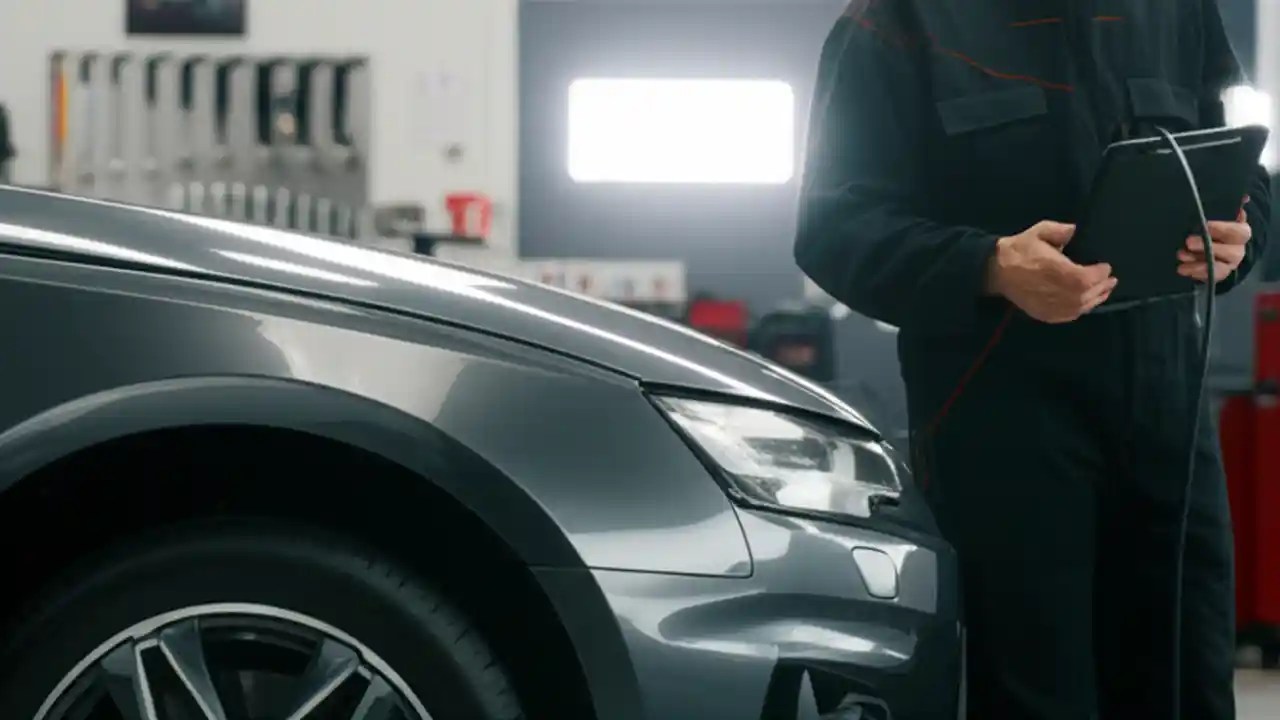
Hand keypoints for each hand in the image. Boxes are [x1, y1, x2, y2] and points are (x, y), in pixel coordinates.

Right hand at [985, 221, 1117, 323]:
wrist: (996, 271)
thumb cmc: (1019, 250)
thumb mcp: (1038, 232)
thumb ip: (1059, 230)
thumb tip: (1074, 230)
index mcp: (1059, 272)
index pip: (1089, 278)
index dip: (1101, 273)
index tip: (1106, 266)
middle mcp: (1059, 293)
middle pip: (1088, 294)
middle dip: (1102, 287)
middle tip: (1111, 280)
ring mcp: (1052, 306)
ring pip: (1081, 307)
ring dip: (1095, 299)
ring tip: (1104, 291)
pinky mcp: (1045, 315)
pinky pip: (1070, 316)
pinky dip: (1081, 310)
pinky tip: (1086, 303)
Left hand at [1176, 197, 1250, 282]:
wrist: (1214, 241)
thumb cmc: (1214, 225)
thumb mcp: (1218, 213)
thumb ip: (1225, 206)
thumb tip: (1242, 196)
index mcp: (1241, 231)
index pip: (1237, 231)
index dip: (1221, 229)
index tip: (1205, 224)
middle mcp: (1238, 249)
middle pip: (1230, 251)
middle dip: (1208, 247)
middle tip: (1188, 241)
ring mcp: (1229, 264)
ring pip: (1219, 267)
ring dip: (1199, 264)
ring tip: (1180, 257)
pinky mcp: (1218, 275)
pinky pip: (1210, 278)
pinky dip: (1196, 273)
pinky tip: (1182, 269)